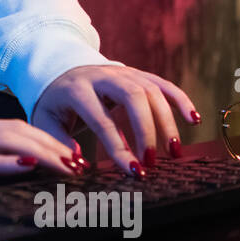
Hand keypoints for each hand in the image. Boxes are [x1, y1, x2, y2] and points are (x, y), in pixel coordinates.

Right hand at [0, 120, 83, 212]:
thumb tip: (21, 177)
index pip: (15, 129)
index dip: (47, 139)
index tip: (74, 156)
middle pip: (15, 129)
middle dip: (51, 143)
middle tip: (80, 161)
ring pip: (3, 139)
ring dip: (38, 150)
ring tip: (64, 163)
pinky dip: (5, 161)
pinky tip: (27, 165)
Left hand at [30, 64, 201, 175]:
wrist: (61, 69)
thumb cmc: (54, 102)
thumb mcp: (45, 120)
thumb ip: (58, 142)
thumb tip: (78, 166)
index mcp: (77, 90)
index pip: (101, 120)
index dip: (119, 147)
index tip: (133, 171)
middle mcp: (103, 77)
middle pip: (132, 97)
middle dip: (146, 131)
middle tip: (153, 161)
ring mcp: (123, 72)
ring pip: (151, 90)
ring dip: (166, 121)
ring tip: (175, 152)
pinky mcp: (137, 73)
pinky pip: (163, 83)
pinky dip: (180, 100)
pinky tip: (194, 120)